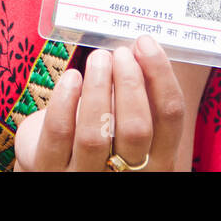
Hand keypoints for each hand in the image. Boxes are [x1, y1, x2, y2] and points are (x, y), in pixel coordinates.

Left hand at [12, 34, 184, 170]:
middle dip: (129, 82)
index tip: (146, 43)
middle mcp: (128, 175)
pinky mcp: (49, 171)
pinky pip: (58, 135)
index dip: (161, 75)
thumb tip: (140, 46)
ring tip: (98, 58)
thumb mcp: (127, 123)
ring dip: (97, 88)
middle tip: (120, 52)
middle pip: (136, 129)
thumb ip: (138, 94)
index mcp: (158, 160)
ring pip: (95, 135)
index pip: (170, 118)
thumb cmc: (102, 136)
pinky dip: (65, 101)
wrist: (59, 170)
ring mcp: (86, 177)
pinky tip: (71, 77)